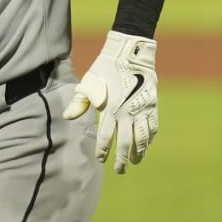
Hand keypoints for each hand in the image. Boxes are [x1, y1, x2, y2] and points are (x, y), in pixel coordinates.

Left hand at [63, 31, 158, 173]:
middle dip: (122, 159)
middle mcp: (127, 113)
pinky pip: (153, 126)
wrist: (130, 52)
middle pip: (126, 143)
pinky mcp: (152, 104)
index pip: (106, 137)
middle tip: (120, 170)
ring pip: (142, 138)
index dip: (104, 151)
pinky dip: (150, 138)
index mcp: (109, 109)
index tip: (102, 159)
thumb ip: (80, 102)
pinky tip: (147, 145)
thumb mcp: (89, 83)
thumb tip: (68, 117)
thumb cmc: (105, 67)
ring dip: (139, 152)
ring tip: (136, 161)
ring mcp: (141, 109)